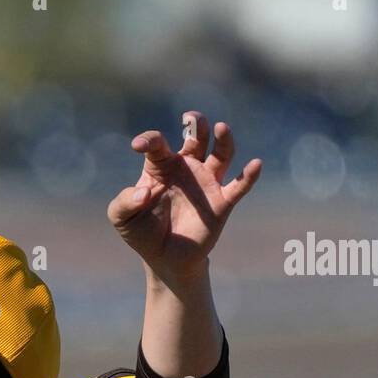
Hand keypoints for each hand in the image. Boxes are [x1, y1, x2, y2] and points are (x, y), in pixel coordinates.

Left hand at [107, 111, 260, 282]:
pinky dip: (249, 176)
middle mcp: (187, 168)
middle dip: (196, 125)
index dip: (149, 140)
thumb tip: (144, 192)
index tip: (138, 146)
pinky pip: (239, 186)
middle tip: (191, 118)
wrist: (165, 259)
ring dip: (223, 140)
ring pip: (221, 154)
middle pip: (196, 138)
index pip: (157, 145)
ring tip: (220, 127)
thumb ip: (125, 202)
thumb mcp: (121, 217)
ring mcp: (206, 183)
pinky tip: (255, 164)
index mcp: (161, 167)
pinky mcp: (221, 203)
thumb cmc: (142, 232)